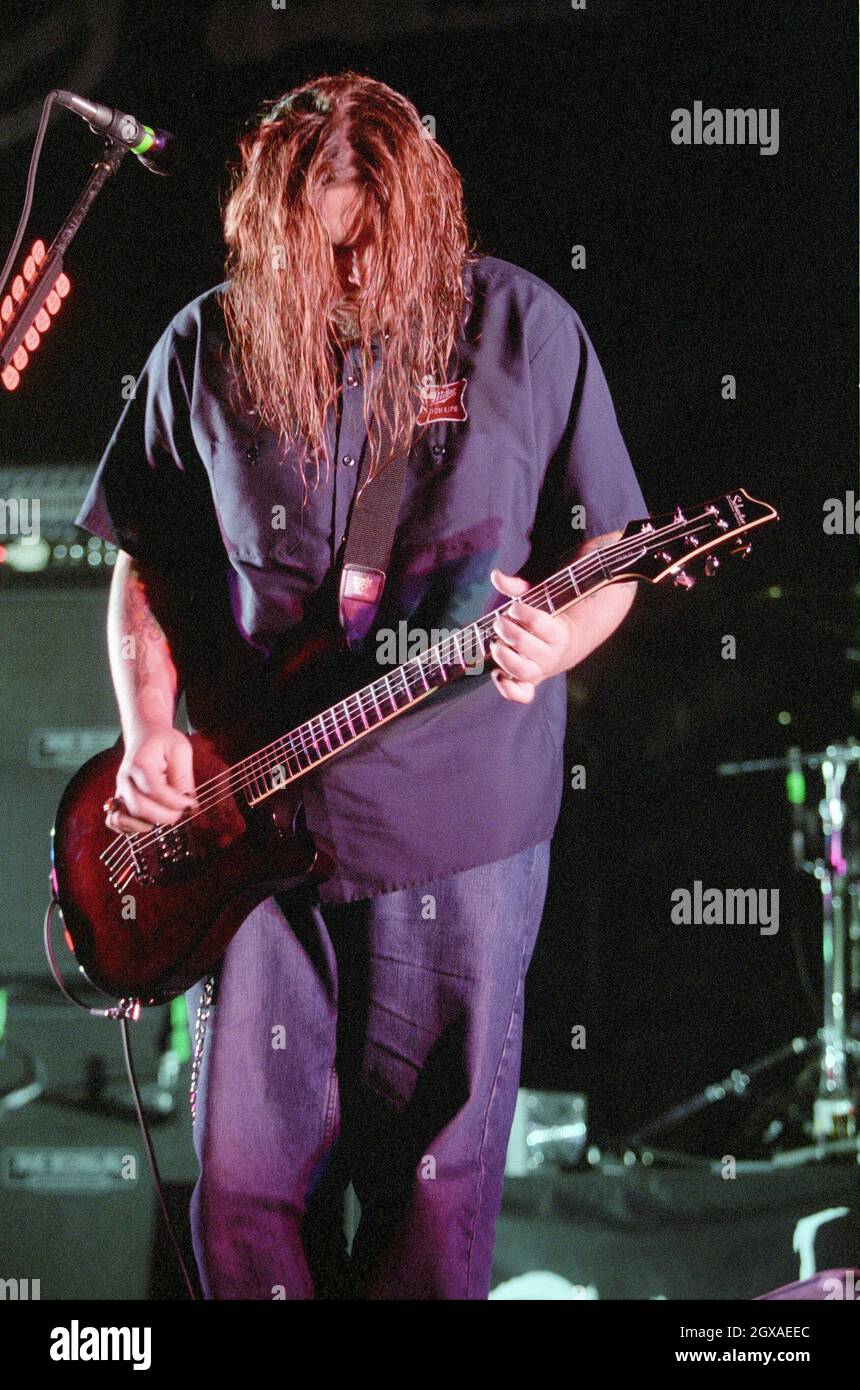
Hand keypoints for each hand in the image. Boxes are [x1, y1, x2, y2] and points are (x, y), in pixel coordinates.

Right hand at [106, 725, 198, 833]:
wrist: (144, 734)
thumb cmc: (163, 742)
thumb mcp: (180, 750)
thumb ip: (183, 777)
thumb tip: (187, 802)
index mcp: (140, 764)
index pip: (155, 791)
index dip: (175, 802)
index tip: (191, 803)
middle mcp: (125, 779)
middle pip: (139, 808)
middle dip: (165, 816)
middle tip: (181, 811)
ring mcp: (119, 790)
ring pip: (124, 818)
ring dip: (146, 825)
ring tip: (163, 815)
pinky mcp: (119, 798)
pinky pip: (114, 821)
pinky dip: (129, 828)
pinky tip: (148, 823)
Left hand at [488, 568, 570, 704]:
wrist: (566, 645)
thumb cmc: (547, 618)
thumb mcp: (538, 599)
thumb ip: (517, 587)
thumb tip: (496, 575)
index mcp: (559, 632)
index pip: (541, 624)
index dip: (524, 614)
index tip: (514, 607)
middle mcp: (551, 655)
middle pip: (526, 646)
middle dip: (508, 631)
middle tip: (500, 622)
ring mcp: (540, 671)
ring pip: (522, 671)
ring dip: (504, 657)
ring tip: (496, 644)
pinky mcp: (530, 682)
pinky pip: (522, 695)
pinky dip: (508, 690)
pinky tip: (497, 675)